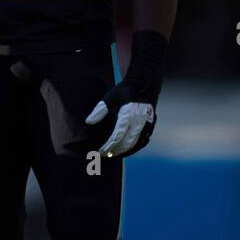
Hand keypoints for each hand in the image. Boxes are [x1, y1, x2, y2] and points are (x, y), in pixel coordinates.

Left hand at [86, 30, 166, 158]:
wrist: (144, 83)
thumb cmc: (125, 91)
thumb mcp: (109, 98)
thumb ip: (99, 111)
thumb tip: (88, 122)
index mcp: (127, 117)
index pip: (116, 138)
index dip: (107, 147)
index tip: (99, 151)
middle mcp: (138, 123)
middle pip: (126, 144)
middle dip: (115, 152)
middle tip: (105, 155)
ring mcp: (147, 125)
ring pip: (136, 145)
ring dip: (125, 152)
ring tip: (115, 154)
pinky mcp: (151, 125)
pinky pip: (144, 141)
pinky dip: (135, 147)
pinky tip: (128, 149)